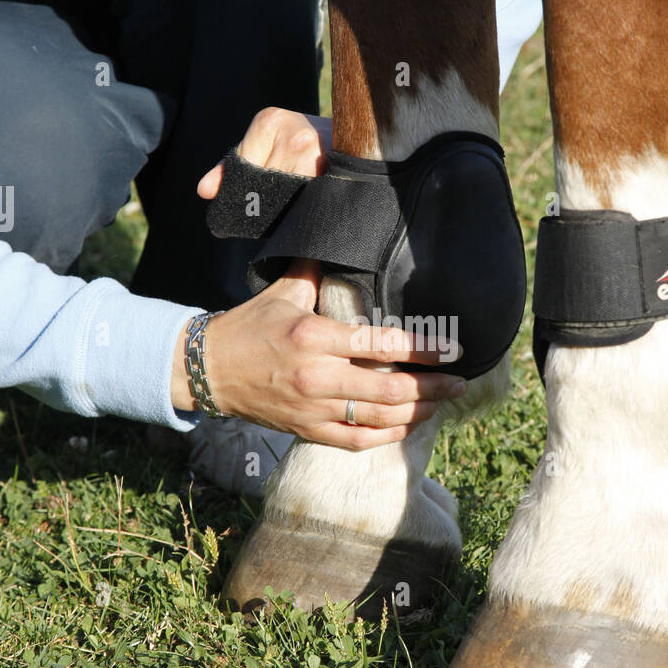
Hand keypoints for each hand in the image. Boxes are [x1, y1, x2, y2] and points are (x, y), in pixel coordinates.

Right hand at [184, 107, 466, 446]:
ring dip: (416, 412)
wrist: (208, 370)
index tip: (452, 349)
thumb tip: (340, 227)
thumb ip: (317, 266)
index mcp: (314, 336)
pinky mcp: (308, 430)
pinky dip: (386, 435)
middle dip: (431, 387)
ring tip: (441, 401)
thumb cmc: (250, 326)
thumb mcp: (283, 290)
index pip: (381, 344)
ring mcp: (313, 408)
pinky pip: (357, 440)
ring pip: (378, 418)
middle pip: (389, 388)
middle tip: (458, 381)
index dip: (422, 349)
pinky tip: (407, 424)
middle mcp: (317, 376)